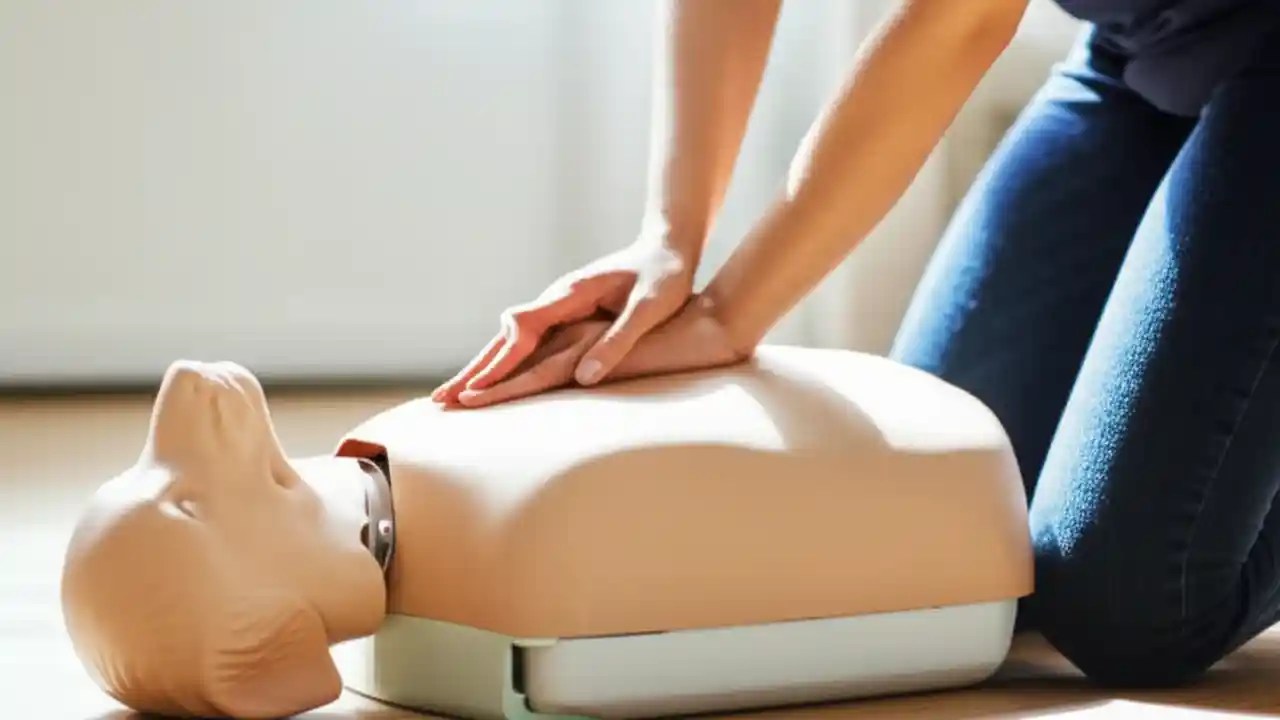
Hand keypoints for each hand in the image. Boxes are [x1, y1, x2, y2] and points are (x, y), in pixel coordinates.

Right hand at [432, 236, 696, 406]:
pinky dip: (501, 362)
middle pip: (504, 337)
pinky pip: (525, 342)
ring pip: (508, 340)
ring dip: (480, 368)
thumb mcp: (651, 306)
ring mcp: (557, 306)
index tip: (478, 387)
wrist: (667, 245)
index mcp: (572, 293)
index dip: (501, 361)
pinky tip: (489, 378)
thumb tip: (585, 378)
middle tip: (441, 401)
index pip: (524, 329)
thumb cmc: (665, 274)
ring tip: (452, 398)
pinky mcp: (564, 314)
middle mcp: (556, 299)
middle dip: (474, 369)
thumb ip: (620, 338)